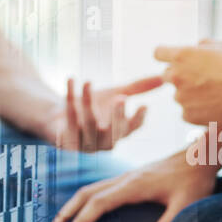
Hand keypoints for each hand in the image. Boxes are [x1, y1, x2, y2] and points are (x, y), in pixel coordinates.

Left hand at [44, 75, 160, 151]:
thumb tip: (164, 77)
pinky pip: (67, 118)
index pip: (131, 130)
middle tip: (121, 98)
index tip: (144, 106)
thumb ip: (138, 88)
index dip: (138, 120)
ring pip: (87, 124)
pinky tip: (70, 80)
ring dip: (87, 101)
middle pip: (112, 133)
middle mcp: (102, 142)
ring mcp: (83, 144)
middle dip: (117, 116)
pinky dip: (68, 98)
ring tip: (88, 80)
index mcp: (117, 133)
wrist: (56, 115)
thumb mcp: (115, 94)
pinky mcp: (64, 140)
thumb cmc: (91, 106)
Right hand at [44, 148, 218, 221]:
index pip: (98, 204)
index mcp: (132, 185)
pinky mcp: (131, 178)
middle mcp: (124, 179)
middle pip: (85, 194)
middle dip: (66, 214)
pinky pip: (100, 187)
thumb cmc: (193, 178)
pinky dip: (86, 199)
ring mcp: (126, 177)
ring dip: (73, 205)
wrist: (200, 155)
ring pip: (90, 189)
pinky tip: (85, 208)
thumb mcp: (184, 206)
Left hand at [154, 40, 221, 126]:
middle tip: (201, 78)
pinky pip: (187, 111)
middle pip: (167, 75)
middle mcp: (176, 76)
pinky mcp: (188, 115)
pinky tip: (214, 106)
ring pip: (179, 94)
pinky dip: (197, 110)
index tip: (175, 59)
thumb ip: (204, 44)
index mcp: (182, 56)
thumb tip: (197, 46)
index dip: (167, 55)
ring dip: (189, 93)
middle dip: (179, 75)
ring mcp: (181, 97)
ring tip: (213, 94)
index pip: (158, 53)